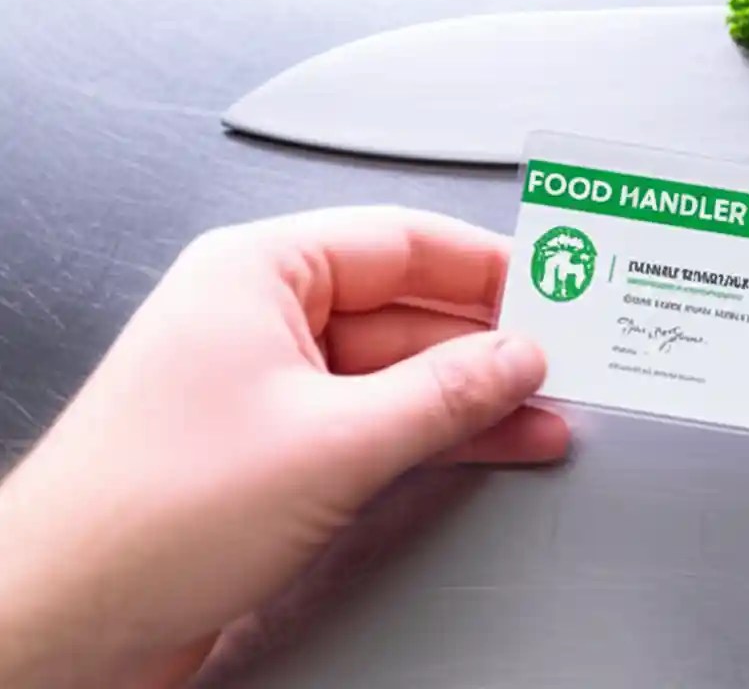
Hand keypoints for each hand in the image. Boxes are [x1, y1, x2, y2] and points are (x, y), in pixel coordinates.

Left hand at [0, 207, 567, 687]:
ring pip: (397, 370)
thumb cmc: (147, 517)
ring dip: (472, 394)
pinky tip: (492, 441)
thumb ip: (443, 394)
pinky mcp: (278, 446)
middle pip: (406, 307)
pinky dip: (436, 432)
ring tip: (545, 409)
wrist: (72, 621)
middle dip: (487, 341)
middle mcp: (262, 319)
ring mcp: (270, 385)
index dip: (487, 266)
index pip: (401, 241)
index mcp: (258, 273)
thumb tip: (516, 357)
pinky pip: (376, 419)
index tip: (552, 288)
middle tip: (563, 357)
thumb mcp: (334, 443)